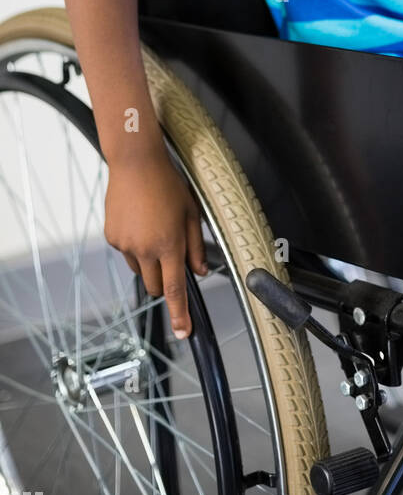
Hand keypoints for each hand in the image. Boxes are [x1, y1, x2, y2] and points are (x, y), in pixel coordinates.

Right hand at [104, 150, 207, 338]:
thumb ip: (196, 246)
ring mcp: (125, 244)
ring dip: (149, 260)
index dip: (179, 313)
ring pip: (140, 269)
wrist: (135, 163)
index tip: (183, 331)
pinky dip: (134, 246)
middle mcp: (145, 248)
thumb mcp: (191, 213)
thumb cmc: (167, 183)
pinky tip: (139, 221)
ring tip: (154, 228)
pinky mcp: (111, 236)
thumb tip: (200, 271)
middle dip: (163, 281)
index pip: (174, 289)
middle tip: (170, 256)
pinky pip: (126, 252)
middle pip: (154, 285)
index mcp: (168, 244)